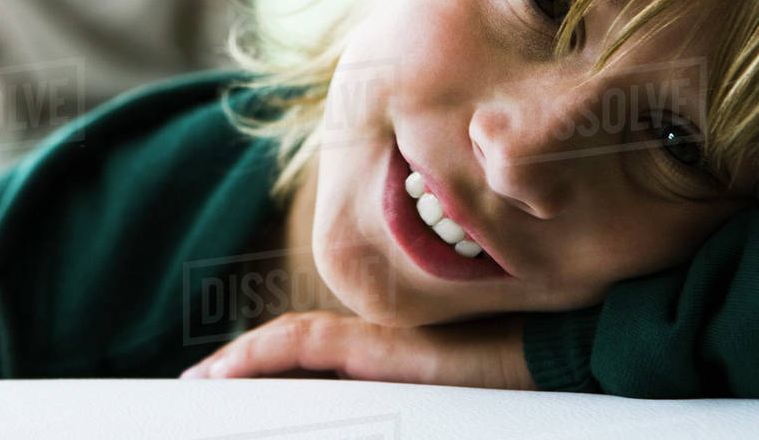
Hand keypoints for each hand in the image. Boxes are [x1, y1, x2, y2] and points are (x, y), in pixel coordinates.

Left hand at [179, 310, 535, 389]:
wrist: (557, 356)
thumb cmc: (514, 380)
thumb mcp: (443, 402)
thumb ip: (407, 399)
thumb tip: (380, 419)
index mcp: (390, 353)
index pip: (313, 351)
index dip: (267, 361)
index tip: (227, 384)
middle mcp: (377, 340)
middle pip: (294, 349)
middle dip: (245, 367)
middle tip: (202, 385)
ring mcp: (378, 339)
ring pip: (291, 344)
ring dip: (242, 362)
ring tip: (204, 382)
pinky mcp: (383, 346)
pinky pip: (306, 343)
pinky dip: (263, 353)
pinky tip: (229, 370)